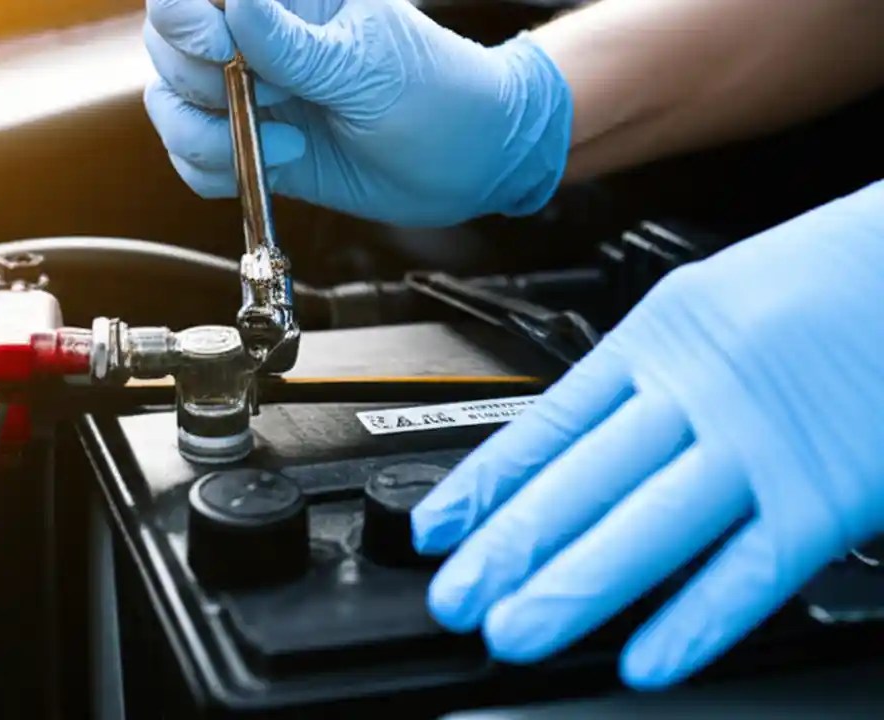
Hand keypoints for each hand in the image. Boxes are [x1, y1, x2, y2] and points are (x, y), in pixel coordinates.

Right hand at [142, 0, 572, 226]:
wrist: (470, 163)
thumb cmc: (438, 94)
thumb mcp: (367, 68)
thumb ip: (292, 46)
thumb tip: (234, 4)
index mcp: (285, 0)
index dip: (185, 16)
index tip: (218, 45)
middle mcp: (254, 40)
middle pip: (166, 47)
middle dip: (199, 83)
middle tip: (264, 98)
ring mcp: (248, 95)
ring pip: (170, 106)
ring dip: (206, 137)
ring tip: (282, 145)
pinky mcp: (251, 147)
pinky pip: (193, 160)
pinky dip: (217, 173)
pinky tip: (281, 165)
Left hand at [411, 180, 883, 687]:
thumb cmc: (830, 272)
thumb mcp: (714, 299)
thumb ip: (653, 373)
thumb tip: (585, 441)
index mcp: (660, 338)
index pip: (549, 425)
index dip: (484, 485)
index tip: (436, 529)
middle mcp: (698, 391)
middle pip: (581, 482)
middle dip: (508, 546)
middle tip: (455, 597)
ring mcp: (761, 445)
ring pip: (647, 526)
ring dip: (572, 585)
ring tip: (513, 629)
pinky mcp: (831, 491)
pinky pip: (754, 567)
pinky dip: (697, 619)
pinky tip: (646, 659)